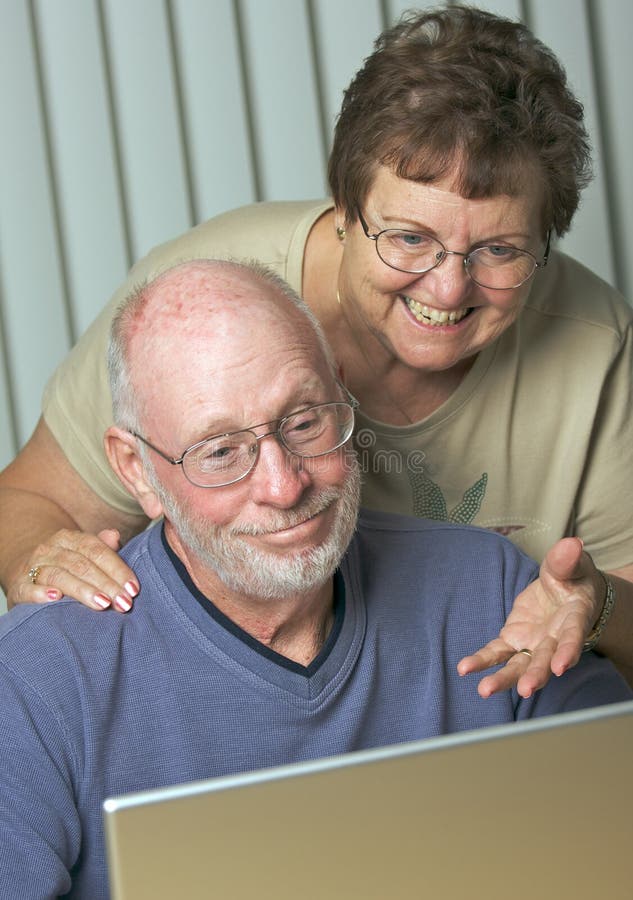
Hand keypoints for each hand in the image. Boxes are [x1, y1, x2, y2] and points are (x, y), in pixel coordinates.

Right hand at [9, 529, 138, 611]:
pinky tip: (56, 598)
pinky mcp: (18, 586)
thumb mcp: (82, 553)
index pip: (97, 550)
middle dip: (106, 584)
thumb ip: (101, 547)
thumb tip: (114, 536)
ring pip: (59, 576)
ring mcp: (32, 567)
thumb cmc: (64, 566)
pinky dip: (41, 593)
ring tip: (102, 604)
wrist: (24, 571)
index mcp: (69, 539)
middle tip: (124, 603)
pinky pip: (28, 588)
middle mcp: (50, 549)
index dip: (117, 569)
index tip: (133, 589)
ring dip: (82, 590)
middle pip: (81, 565)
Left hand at [457, 537, 604, 698]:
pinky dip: (482, 660)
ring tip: (485, 690)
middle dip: (535, 676)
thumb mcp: (573, 565)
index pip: (572, 638)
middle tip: (526, 689)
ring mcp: (533, 644)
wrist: (565, 590)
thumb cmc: (573, 578)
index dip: (568, 652)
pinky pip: (496, 652)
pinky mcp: (513, 640)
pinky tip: (464, 669)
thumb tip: (571, 544)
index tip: (562, 666)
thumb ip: (567, 560)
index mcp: (574, 621)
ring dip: (504, 679)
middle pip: (545, 661)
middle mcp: (554, 640)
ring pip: (519, 666)